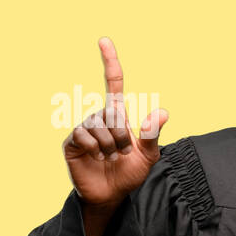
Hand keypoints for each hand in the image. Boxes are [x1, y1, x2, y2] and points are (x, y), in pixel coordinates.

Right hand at [64, 36, 168, 209]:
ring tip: (111, 157)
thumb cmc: (129, 173)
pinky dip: (96, 148)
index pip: (113, 84)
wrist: (111, 195)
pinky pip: (84, 135)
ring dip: (111, 145)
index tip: (104, 40)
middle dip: (123, 135)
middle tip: (124, 153)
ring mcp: (84, 128)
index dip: (110, 63)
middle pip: (112, 112)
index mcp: (118, 116)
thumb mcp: (148, 155)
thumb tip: (163, 112)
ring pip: (99, 125)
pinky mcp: (72, 141)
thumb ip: (153, 134)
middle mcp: (99, 117)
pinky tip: (97, 158)